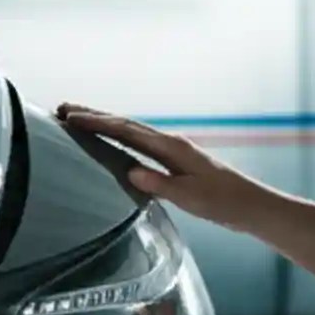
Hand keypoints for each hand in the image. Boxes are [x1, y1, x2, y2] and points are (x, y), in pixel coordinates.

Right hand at [55, 103, 273, 230]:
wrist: (251, 205)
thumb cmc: (224, 203)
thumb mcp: (191, 197)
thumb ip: (161, 184)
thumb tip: (131, 171)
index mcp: (172, 148)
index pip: (128, 131)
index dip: (98, 123)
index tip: (71, 117)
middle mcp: (170, 144)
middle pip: (126, 125)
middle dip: (95, 116)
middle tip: (63, 108)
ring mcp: (173, 151)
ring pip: (132, 132)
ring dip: (105, 124)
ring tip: (78, 120)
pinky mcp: (175, 163)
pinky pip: (139, 145)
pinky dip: (119, 138)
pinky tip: (111, 142)